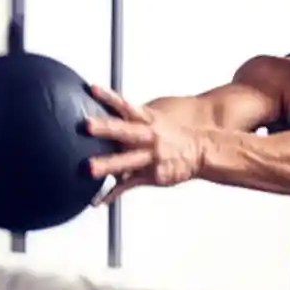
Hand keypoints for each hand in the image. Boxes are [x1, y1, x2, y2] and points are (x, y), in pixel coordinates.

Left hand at [85, 85, 205, 206]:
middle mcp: (148, 137)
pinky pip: (129, 185)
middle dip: (105, 128)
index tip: (92, 89)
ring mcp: (149, 157)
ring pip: (126, 161)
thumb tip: (111, 109)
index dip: (109, 97)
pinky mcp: (152, 175)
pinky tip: (98, 201)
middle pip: (124, 130)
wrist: (204, 148)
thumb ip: (134, 115)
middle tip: (86, 125)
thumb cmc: (178, 131)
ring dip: (108, 165)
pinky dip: (113, 194)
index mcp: (148, 119)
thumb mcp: (157, 116)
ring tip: (89, 169)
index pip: (125, 105)